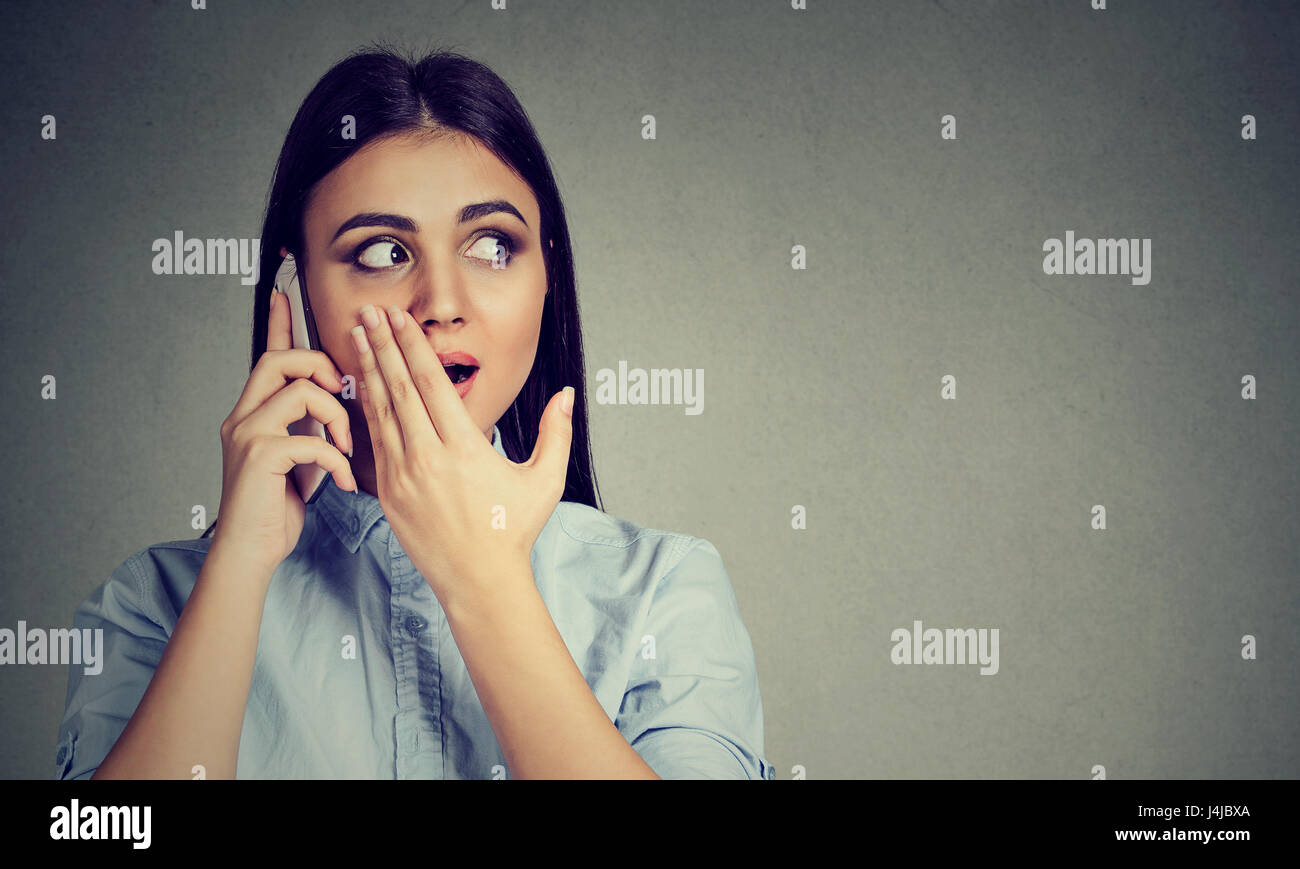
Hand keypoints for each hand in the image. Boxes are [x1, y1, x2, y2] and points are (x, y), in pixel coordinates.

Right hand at [211, 290, 355, 574]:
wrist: (251, 550)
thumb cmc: (277, 507)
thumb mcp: (301, 456)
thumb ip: (312, 426)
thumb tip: (342, 404)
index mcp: (255, 411)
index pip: (268, 355)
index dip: (280, 323)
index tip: (286, 292)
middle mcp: (244, 415)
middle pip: (281, 359)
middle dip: (321, 366)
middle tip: (344, 394)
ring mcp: (248, 434)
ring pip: (300, 391)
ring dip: (337, 416)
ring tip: (347, 448)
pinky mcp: (259, 457)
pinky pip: (310, 438)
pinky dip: (337, 459)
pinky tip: (344, 480)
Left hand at [351, 304, 572, 604]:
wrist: (478, 580)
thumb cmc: (513, 530)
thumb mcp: (544, 480)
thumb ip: (556, 432)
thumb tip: (568, 393)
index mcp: (464, 449)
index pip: (432, 383)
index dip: (413, 346)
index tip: (399, 318)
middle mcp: (428, 458)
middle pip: (399, 388)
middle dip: (383, 345)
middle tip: (369, 311)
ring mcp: (403, 476)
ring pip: (380, 410)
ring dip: (368, 369)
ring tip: (357, 335)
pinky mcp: (388, 493)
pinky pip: (375, 440)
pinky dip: (366, 408)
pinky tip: (362, 384)